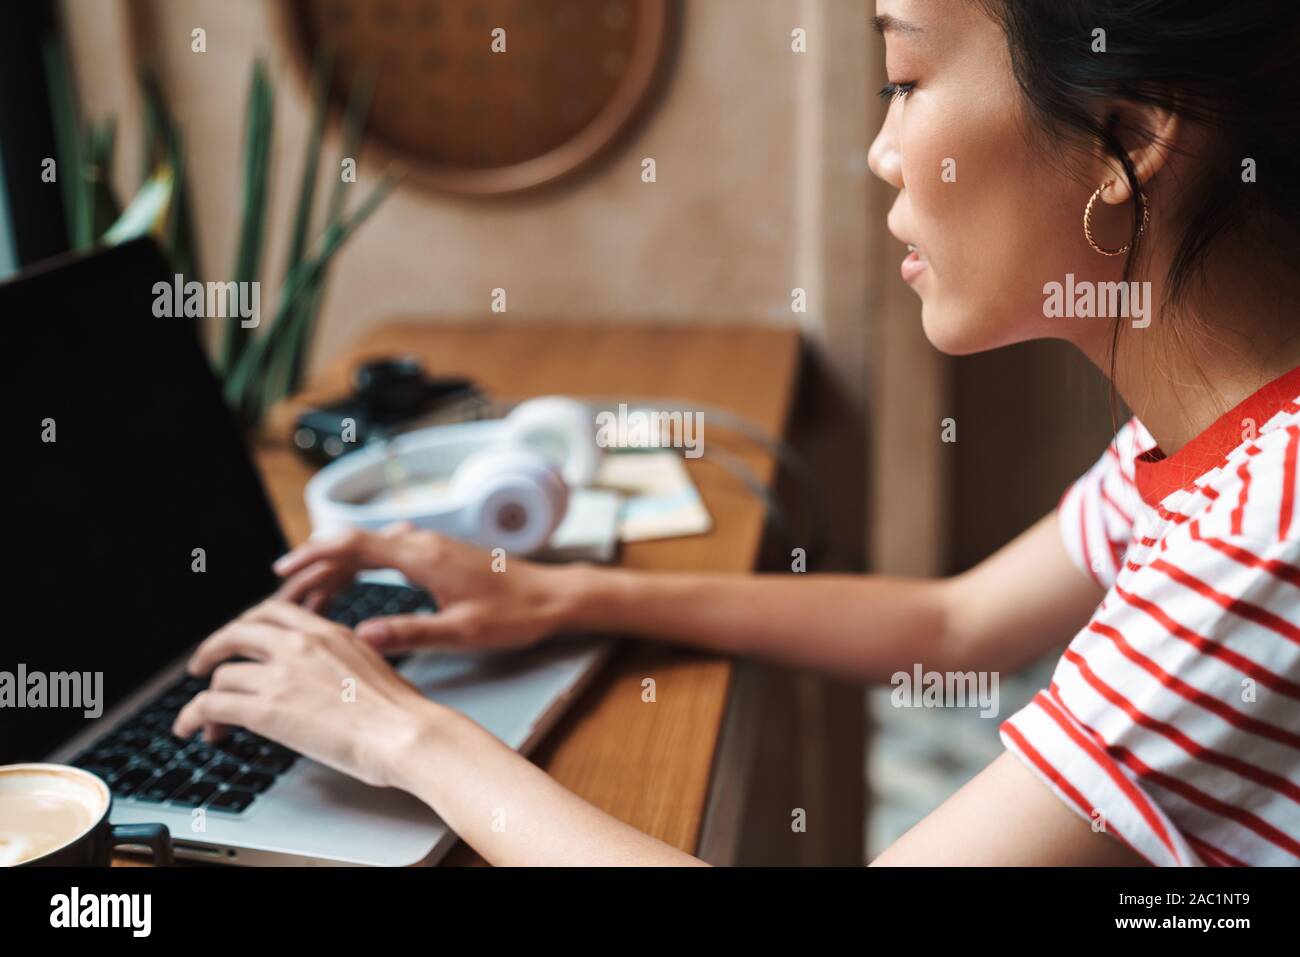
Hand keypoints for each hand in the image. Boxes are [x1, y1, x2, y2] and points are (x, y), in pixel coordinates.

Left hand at [172, 598, 439, 787]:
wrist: (406, 733)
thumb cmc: (401, 712)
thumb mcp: (372, 665)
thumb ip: (341, 659)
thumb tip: (327, 675)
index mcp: (328, 632)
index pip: (273, 612)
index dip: (247, 624)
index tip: (240, 639)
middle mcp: (301, 645)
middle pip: (237, 632)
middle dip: (214, 648)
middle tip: (204, 665)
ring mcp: (282, 675)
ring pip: (223, 675)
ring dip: (207, 697)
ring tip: (207, 719)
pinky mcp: (267, 709)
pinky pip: (211, 705)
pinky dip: (192, 717)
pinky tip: (190, 728)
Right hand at [273, 524, 575, 653]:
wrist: (553, 597)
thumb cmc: (514, 615)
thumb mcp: (462, 632)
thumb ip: (411, 632)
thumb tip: (363, 638)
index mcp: (421, 556)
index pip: (352, 545)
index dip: (312, 556)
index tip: (281, 571)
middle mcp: (421, 544)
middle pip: (352, 547)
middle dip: (314, 570)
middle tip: (284, 600)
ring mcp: (429, 547)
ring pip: (367, 552)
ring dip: (334, 573)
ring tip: (308, 603)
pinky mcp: (437, 556)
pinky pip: (385, 556)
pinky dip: (358, 571)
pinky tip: (348, 591)